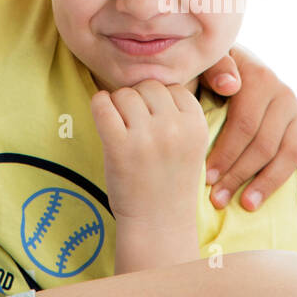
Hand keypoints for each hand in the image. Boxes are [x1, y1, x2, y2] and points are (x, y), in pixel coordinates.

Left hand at [92, 81, 208, 271]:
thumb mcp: (189, 143)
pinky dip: (99, 107)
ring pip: (124, 94)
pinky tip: (105, 122)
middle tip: (137, 130)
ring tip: (124, 133)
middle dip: (138, 102)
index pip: (172, 86)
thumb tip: (151, 70)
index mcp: (196, 124)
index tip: (157, 124)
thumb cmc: (169, 181)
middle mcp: (174, 127)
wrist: (158, 225)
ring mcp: (146, 137)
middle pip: (147, 86)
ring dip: (119, 107)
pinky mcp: (119, 146)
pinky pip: (102, 104)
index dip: (159, 102)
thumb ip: (178, 112)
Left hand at [202, 45, 296, 212]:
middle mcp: (284, 96)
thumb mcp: (209, 60)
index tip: (207, 177)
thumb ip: (216, 68)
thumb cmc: (212, 66)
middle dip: (240, 175)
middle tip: (218, 199)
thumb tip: (230, 86)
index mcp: (260, 80)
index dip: (226, 153)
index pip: (245, 125)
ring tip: (247, 206)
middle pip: (265, 144)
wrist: (232, 59)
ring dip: (268, 184)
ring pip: (289, 155)